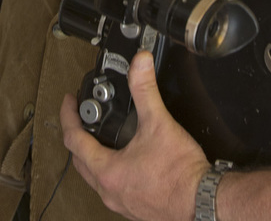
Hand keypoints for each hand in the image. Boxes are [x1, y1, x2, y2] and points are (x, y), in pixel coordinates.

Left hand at [60, 52, 209, 220]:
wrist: (202, 201)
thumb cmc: (180, 173)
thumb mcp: (158, 123)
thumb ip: (145, 89)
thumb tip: (140, 64)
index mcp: (107, 171)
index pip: (73, 139)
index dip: (68, 115)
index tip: (70, 102)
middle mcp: (109, 191)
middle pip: (80, 161)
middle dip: (77, 137)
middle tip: (81, 120)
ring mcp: (121, 203)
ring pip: (96, 178)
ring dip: (94, 158)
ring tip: (102, 139)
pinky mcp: (136, 209)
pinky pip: (113, 190)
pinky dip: (112, 173)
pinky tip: (126, 164)